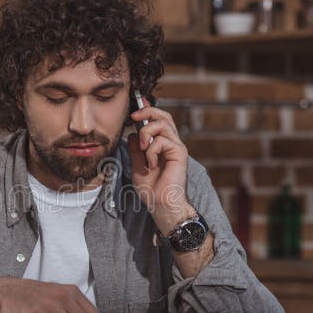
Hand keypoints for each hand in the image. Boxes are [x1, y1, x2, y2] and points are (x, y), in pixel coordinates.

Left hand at [127, 98, 195, 234]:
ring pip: (161, 124)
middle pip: (164, 115)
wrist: (160, 203)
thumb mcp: (137, 164)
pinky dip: (151, 151)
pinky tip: (152, 164)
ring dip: (146, 134)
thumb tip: (132, 134)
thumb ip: (136, 149)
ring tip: (143, 150)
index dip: (148, 110)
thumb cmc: (151, 188)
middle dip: (147, 111)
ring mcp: (176, 147)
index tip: (135, 109)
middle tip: (134, 117)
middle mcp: (171, 143)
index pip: (157, 121)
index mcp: (161, 145)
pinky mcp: (180, 152)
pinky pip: (162, 140)